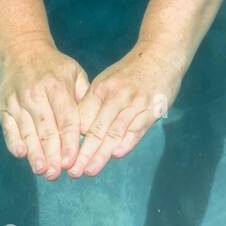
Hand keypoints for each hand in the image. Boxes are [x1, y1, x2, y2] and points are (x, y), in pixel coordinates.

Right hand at [0, 44, 89, 180]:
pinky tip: (21, 154)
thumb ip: (85, 97)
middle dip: (52, 154)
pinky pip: (9, 127)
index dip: (69, 142)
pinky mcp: (4, 106)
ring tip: (43, 170)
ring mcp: (17, 101)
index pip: (66, 120)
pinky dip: (14, 141)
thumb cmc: (55, 68)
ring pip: (27, 131)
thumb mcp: (74, 73)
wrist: (22, 51)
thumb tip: (94, 124)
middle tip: (58, 174)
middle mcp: (36, 94)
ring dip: (35, 153)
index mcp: (57, 87)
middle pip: (46, 129)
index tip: (73, 161)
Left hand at [70, 46, 185, 177]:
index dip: (73, 139)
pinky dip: (126, 143)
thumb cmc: (131, 72)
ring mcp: (134, 102)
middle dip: (83, 153)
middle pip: (95, 129)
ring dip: (101, 154)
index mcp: (101, 89)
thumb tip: (82, 130)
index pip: (82, 118)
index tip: (64, 156)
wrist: (161, 53)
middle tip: (72, 172)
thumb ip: (95, 103)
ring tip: (90, 170)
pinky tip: (116, 155)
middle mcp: (115, 96)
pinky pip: (137, 129)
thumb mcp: (108, 80)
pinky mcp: (152, 108)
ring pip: (114, 133)